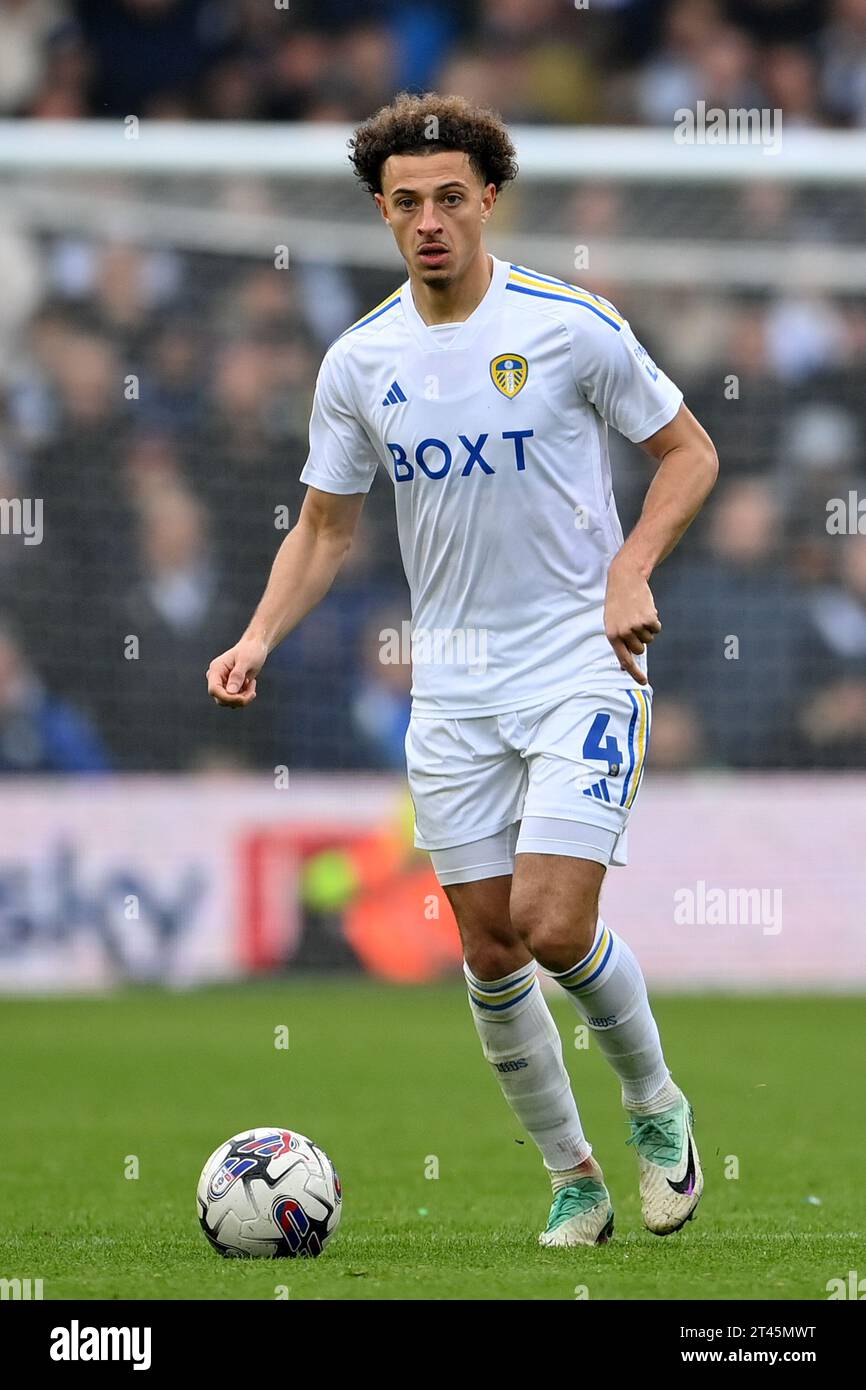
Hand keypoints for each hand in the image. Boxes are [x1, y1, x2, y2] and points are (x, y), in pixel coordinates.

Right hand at [206, 635, 268, 707]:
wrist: (255, 647)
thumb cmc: (251, 651)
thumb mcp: (246, 661)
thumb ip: (237, 675)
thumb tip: (230, 692)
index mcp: (216, 669)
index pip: (214, 690)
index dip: (227, 698)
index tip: (242, 698)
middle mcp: (216, 678)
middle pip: (221, 699)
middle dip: (238, 699)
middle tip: (253, 693)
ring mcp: (222, 684)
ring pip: (229, 702)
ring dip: (243, 698)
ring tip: (252, 684)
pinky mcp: (229, 688)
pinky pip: (235, 700)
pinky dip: (245, 696)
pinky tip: (250, 684)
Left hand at [604, 558, 660, 685]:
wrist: (625, 580)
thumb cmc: (618, 604)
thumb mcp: (612, 623)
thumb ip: (619, 642)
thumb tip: (624, 665)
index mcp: (612, 636)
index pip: (625, 660)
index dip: (634, 673)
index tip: (643, 682)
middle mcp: (624, 633)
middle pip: (640, 649)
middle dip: (641, 639)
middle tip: (634, 623)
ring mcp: (636, 627)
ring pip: (649, 639)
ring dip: (647, 628)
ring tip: (637, 613)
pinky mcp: (649, 619)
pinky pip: (657, 629)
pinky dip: (654, 621)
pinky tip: (646, 610)